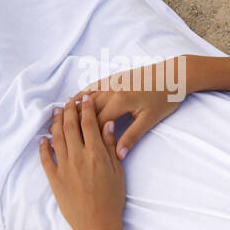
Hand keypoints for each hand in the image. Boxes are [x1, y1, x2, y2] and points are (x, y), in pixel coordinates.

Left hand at [39, 96, 125, 229]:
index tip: (85, 98)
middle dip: (69, 110)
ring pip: (57, 138)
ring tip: (56, 112)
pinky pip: (45, 158)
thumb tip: (107, 125)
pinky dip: (43, 146)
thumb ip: (111, 147)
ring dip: (56, 123)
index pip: (89, 124)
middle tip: (69, 100)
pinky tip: (43, 138)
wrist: (97, 223)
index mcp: (96, 154)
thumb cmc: (112, 199)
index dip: (86, 109)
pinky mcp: (54, 178)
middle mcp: (78, 157)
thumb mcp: (118, 172)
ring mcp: (64, 167)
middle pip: (71, 127)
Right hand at [69, 55, 191, 158]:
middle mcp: (111, 90)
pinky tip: (75, 98)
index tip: (67, 143)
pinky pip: (94, 86)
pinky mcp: (116, 78)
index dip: (80, 133)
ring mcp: (112, 82)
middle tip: (54, 130)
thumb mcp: (150, 120)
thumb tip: (118, 155)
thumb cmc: (166, 98)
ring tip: (59, 117)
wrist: (175, 74)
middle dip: (71, 120)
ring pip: (87, 96)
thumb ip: (132, 137)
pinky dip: (83, 93)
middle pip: (86, 108)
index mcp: (119, 102)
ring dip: (73, 106)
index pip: (94, 121)